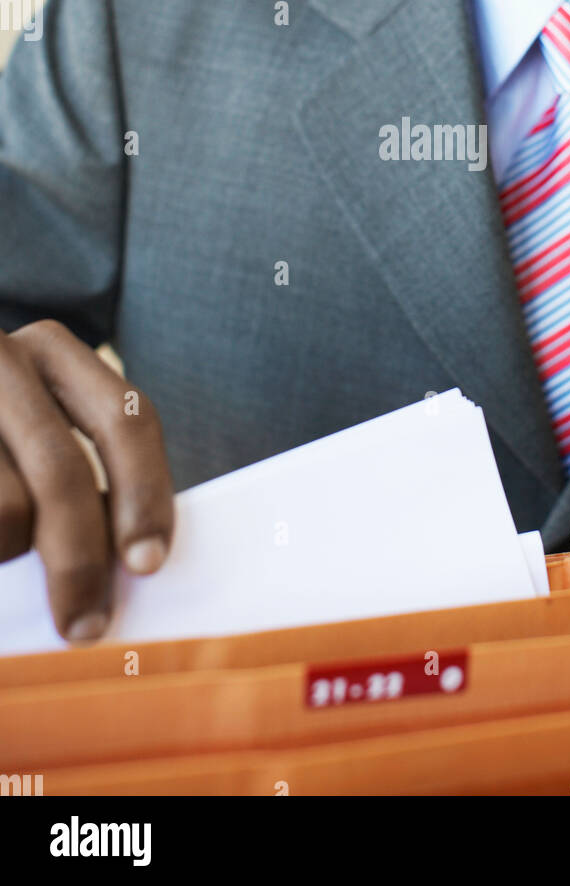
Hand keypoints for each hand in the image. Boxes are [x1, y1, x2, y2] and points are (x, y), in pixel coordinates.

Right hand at [0, 320, 173, 642]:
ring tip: (5, 551)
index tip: (149, 563)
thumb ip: (77, 474)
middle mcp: (3, 359)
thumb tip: (130, 560)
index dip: (146, 494)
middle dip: (82, 559)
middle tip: (86, 624)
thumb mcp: (35, 428)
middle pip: (64, 471)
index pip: (128, 418)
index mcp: (54, 352)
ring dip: (10, 550)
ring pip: (7, 510)